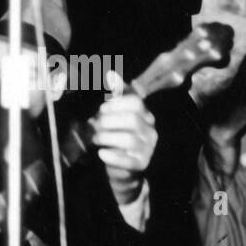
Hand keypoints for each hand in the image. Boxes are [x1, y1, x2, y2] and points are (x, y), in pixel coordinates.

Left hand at [92, 71, 156, 206]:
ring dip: (106, 138)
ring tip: (96, 139)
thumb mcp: (117, 117)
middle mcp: (150, 131)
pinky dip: (111, 156)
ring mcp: (148, 149)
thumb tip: (111, 73)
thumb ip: (116, 97)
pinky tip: (101, 153)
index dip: (116, 104)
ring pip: (128, 140)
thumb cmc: (117, 140)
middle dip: (108, 122)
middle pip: (132, 120)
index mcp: (145, 116)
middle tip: (95, 126)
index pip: (136, 103)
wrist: (123, 171)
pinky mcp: (141, 165)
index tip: (101, 110)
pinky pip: (127, 160)